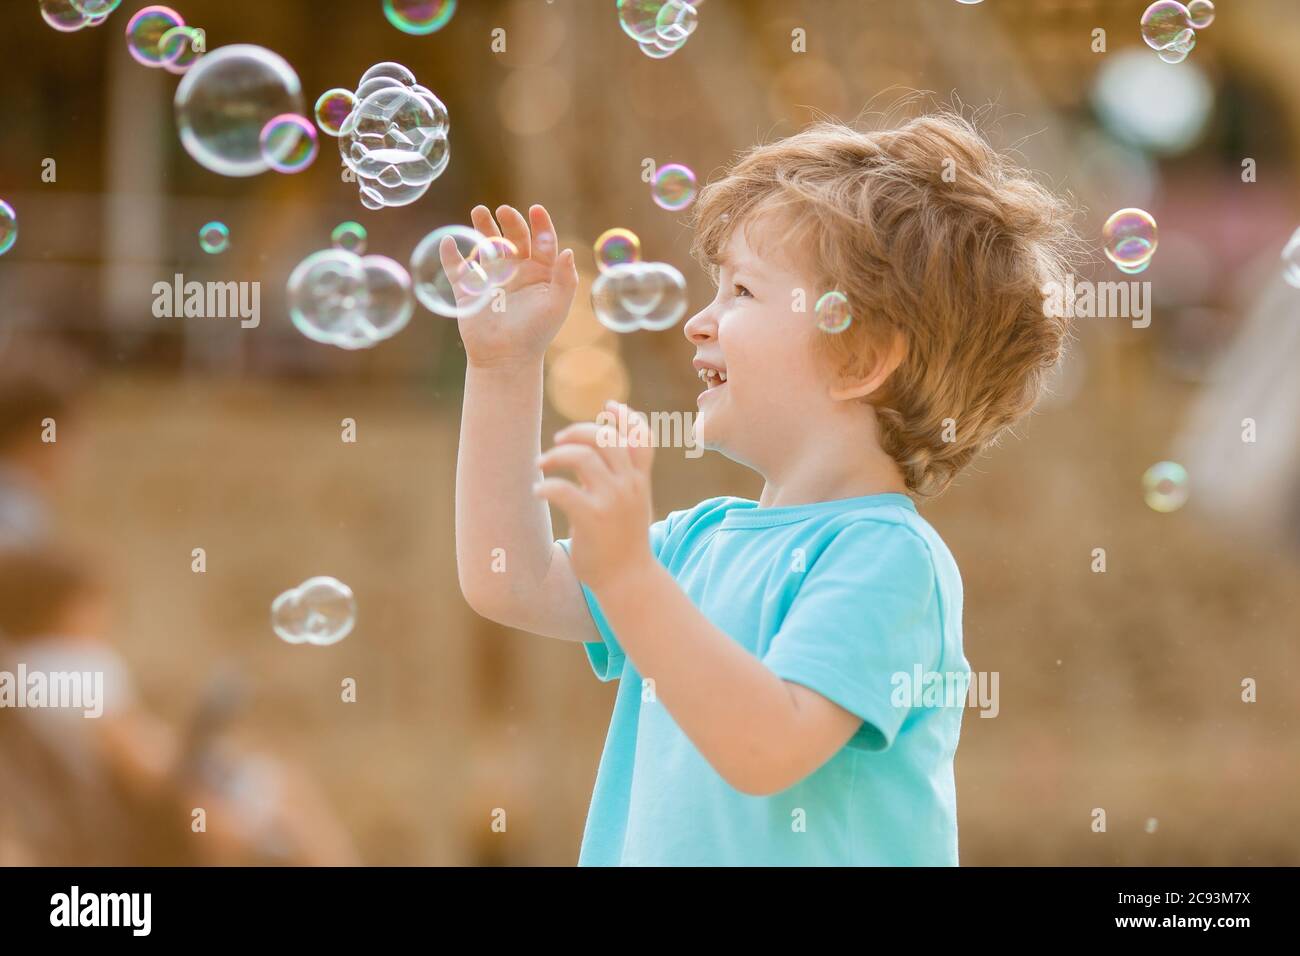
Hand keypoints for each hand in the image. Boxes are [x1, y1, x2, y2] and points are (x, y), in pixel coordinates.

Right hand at [442, 203, 577, 368]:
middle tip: (504, 211)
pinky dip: (450, 254)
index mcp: (540, 272)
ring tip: (478, 211)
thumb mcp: (556, 306)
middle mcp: (516, 270)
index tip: (536, 210)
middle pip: (514, 237)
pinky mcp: (469, 288)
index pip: (542, 241)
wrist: (506, 358)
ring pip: (486, 245)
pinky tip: (450, 240)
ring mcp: (492, 277)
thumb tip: (568, 251)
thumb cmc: (536, 333)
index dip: (540, 224)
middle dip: (510, 221)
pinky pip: (457, 267)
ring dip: (482, 227)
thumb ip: (565, 278)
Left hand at [535, 402, 656, 591]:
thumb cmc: (622, 540)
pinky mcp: (593, 519)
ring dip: (555, 456)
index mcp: (639, 480)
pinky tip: (538, 492)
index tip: (608, 406)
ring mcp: (612, 501)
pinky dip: (546, 486)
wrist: (628, 579)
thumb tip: (591, 448)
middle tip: (558, 441)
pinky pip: (564, 490)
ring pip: (582, 457)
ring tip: (541, 466)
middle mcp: (629, 485)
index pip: (641, 437)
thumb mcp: (631, 503)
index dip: (626, 417)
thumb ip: (618, 476)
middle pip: (606, 438)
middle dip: (578, 431)